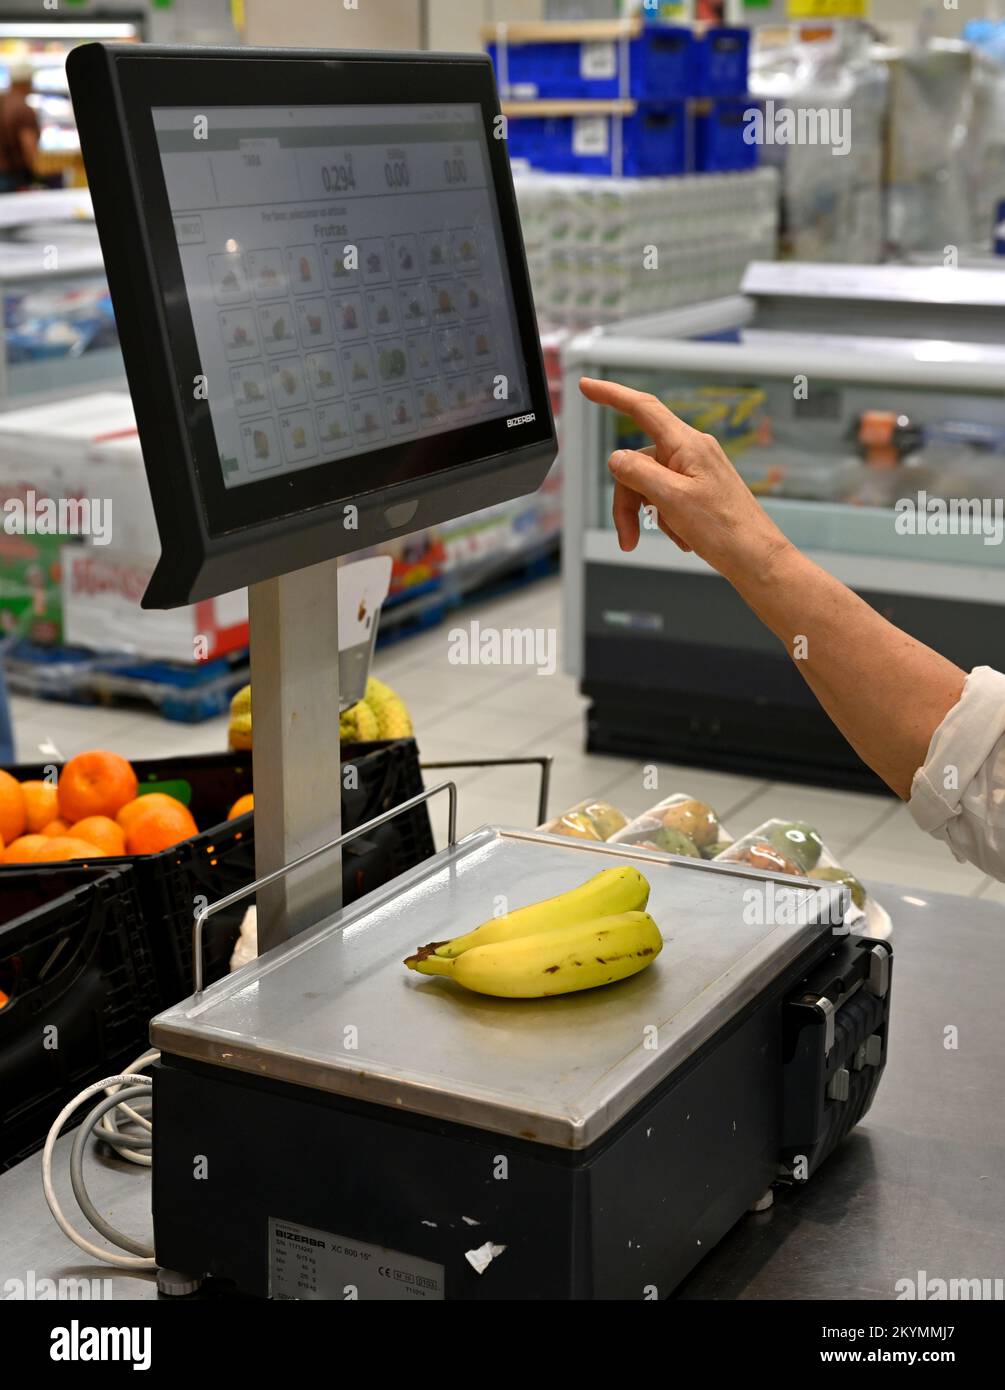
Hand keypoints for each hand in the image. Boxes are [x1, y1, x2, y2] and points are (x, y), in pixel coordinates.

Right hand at [578, 376, 791, 584]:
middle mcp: (692, 451)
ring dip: (648, 514)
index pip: (642, 408)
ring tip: (670, 536)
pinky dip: (666, 517)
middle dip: (628, 500)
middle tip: (628, 535)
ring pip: (649, 484)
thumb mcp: (672, 499)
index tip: (588, 386)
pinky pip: (666, 496)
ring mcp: (696, 470)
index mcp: (687, 444)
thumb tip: (616, 457)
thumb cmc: (725, 529)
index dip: (611, 394)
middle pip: (638, 463)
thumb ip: (639, 473)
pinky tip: (682, 535)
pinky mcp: (699, 488)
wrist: (755, 557)